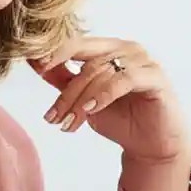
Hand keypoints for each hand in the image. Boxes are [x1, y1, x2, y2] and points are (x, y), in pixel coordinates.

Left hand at [29, 37, 190, 162]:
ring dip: (80, 100)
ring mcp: (143, 61)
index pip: (77, 42)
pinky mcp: (156, 77)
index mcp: (109, 48)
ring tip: (69, 123)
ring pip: (101, 72)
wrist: (151, 148)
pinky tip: (91, 110)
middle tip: (52, 116)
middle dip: (66, 90)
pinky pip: (124, 80)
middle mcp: (127, 49)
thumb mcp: (85, 100)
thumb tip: (34, 62)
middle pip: (86, 59)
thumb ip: (64, 80)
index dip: (54, 52)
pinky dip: (103, 95)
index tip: (35, 65)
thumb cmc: (123, 121)